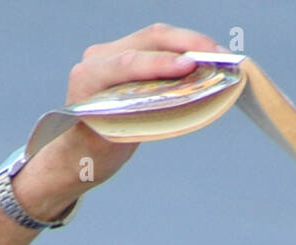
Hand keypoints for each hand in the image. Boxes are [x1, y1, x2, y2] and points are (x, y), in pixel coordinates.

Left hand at [13, 23, 222, 216]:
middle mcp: (97, 58)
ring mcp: (112, 53)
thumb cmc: (89, 154)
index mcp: (86, 79)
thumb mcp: (112, 145)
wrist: (75, 153)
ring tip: (221, 56)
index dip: (160, 64)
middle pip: (149, 40)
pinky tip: (206, 59)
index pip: (127, 63)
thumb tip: (179, 97)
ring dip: (191, 44)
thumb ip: (140, 119)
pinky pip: (158, 46)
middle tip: (220, 56)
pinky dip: (184, 50)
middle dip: (187, 44)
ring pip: (157, 38)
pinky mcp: (126, 55)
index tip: (189, 66)